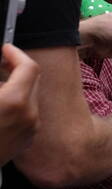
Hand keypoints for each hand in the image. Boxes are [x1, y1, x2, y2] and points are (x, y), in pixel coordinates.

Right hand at [0, 45, 39, 163]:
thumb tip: (0, 59)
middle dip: (15, 69)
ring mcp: (30, 129)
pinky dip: (16, 104)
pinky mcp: (26, 140)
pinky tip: (0, 106)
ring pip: (29, 97)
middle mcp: (29, 115)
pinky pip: (27, 113)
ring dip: (15, 86)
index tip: (4, 49)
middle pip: (32, 80)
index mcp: (14, 102)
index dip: (15, 54)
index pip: (28, 67)